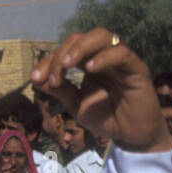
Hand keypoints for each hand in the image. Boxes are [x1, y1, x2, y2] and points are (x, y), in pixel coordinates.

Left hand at [31, 30, 171, 153]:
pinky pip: (121, 53)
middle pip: (80, 38)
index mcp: (88, 62)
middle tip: (51, 76)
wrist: (129, 135)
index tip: (35, 78)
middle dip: (61, 54)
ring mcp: (120, 59)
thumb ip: (60, 90)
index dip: (48, 61)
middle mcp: (103, 56)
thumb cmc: (105, 118)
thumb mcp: (76, 104)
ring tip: (66, 64)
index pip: (65, 51)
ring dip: (79, 48)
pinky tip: (90, 69)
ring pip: (101, 37)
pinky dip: (104, 57)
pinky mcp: (136, 68)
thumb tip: (37, 79)